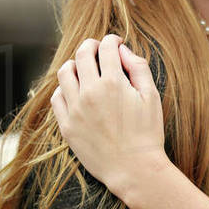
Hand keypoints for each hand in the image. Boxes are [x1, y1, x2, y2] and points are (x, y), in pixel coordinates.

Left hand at [51, 35, 166, 197]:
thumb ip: (138, 68)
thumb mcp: (151, 96)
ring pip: (64, 73)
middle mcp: (89, 93)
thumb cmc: (147, 133)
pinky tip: (75, 90)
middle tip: (98, 48)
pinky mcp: (67, 126)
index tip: (116, 42)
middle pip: (82, 54)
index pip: (106, 48)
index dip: (112, 40)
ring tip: (83, 68)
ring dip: (75, 64)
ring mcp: (75, 110)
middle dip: (91, 45)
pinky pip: (56, 98)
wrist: (134, 168)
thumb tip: (123, 51)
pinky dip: (64, 88)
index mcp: (113, 83)